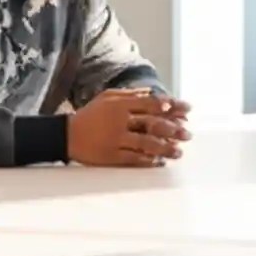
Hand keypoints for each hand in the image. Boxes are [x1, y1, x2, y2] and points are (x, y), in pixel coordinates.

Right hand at [67, 89, 192, 166]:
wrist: (66, 135)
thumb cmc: (90, 114)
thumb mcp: (107, 98)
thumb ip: (131, 95)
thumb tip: (153, 93)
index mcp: (120, 104)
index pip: (151, 103)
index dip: (171, 106)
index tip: (186, 109)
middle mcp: (119, 121)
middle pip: (152, 124)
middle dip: (174, 128)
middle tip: (188, 133)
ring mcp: (116, 139)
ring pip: (146, 143)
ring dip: (166, 148)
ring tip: (179, 152)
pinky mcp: (111, 156)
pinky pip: (134, 159)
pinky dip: (149, 160)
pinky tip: (160, 162)